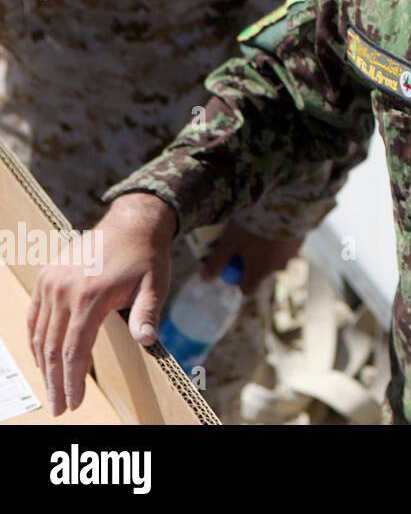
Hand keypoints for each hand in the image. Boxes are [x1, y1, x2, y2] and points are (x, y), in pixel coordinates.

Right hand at [27, 191, 176, 415]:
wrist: (132, 223)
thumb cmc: (146, 257)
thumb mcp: (155, 285)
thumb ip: (148, 314)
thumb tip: (148, 341)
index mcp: (90, 295)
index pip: (75, 349)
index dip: (73, 380)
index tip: (74, 402)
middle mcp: (64, 290)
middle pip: (52, 347)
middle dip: (55, 381)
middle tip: (60, 407)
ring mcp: (51, 282)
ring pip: (40, 334)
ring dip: (43, 365)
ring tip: (51, 389)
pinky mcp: (46, 276)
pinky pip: (35, 316)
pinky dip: (35, 340)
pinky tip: (41, 359)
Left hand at [200, 218, 301, 294]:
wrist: (286, 206)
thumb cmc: (254, 226)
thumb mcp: (230, 242)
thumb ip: (217, 262)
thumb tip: (205, 279)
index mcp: (259, 272)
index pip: (248, 289)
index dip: (237, 280)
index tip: (231, 266)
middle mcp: (277, 267)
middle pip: (261, 272)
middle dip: (252, 261)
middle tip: (243, 242)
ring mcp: (291, 254)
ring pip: (275, 257)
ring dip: (267, 248)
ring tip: (259, 228)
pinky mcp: (299, 240)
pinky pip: (285, 244)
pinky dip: (278, 237)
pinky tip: (272, 222)